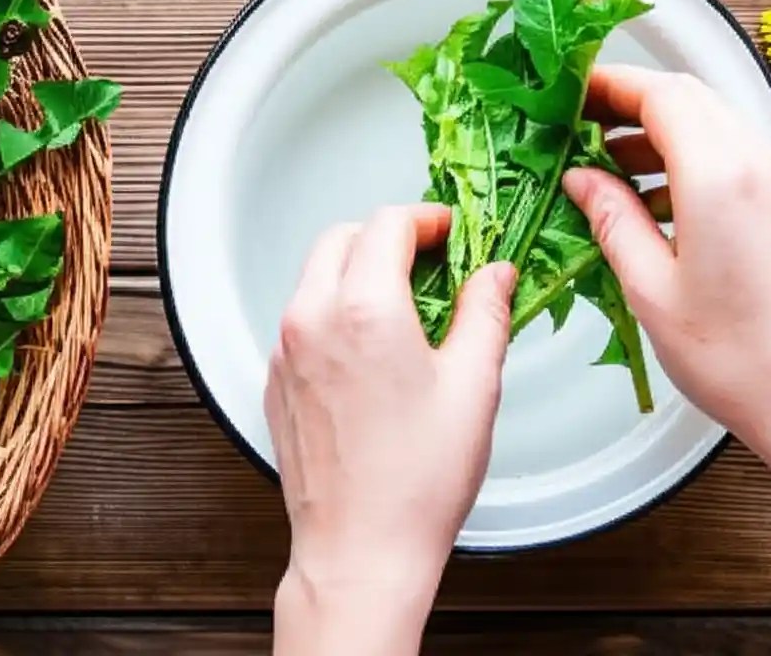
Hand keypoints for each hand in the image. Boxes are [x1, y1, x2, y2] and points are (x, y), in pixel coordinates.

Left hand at [265, 204, 515, 655]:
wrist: (359, 550)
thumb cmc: (417, 480)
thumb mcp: (474, 386)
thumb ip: (485, 313)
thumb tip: (495, 274)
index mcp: (362, 308)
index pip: (387, 225)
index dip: (427, 220)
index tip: (452, 234)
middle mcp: (310, 319)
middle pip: (342, 239)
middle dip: (388, 238)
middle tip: (432, 262)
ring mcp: (285, 352)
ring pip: (316, 278)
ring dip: (358, 273)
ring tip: (408, 308)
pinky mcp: (275, 382)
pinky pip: (302, 321)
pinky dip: (335, 312)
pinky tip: (373, 350)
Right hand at [563, 65, 770, 464]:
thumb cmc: (734, 356)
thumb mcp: (649, 287)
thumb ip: (612, 219)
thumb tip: (582, 180)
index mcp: (718, 178)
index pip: (660, 94)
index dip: (608, 84)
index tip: (570, 92)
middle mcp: (756, 166)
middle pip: (688, 97)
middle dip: (629, 101)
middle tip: (578, 123)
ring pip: (710, 123)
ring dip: (656, 130)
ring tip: (606, 164)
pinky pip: (730, 155)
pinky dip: (685, 158)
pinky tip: (651, 198)